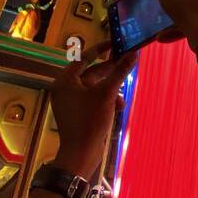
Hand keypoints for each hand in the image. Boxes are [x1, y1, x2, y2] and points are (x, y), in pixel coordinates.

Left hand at [50, 42, 136, 179]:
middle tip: (127, 66)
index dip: (101, 49)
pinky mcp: (76, 114)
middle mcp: (64, 89)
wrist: (81, 154)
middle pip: (90, 73)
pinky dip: (105, 101)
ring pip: (94, 88)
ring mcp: (69, 102)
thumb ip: (119, 72)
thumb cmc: (90, 120)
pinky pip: (92, 100)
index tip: (116, 43)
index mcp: (65, 81)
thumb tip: (133, 54)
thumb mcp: (107, 94)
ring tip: (122, 98)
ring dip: (110, 91)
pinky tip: (118, 107)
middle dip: (110, 74)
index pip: (84, 58)